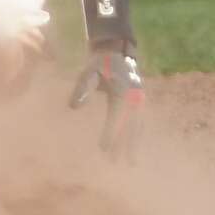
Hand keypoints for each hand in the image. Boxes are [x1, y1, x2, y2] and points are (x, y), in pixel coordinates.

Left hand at [68, 47, 144, 162]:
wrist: (116, 51)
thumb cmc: (99, 63)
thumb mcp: (87, 72)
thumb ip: (82, 89)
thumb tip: (74, 107)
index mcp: (122, 92)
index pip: (116, 118)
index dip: (110, 134)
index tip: (104, 149)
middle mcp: (135, 98)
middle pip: (130, 126)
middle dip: (124, 146)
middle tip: (117, 163)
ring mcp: (140, 100)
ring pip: (138, 127)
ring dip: (134, 144)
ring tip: (131, 163)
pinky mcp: (140, 102)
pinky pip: (141, 123)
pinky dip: (138, 136)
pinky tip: (135, 148)